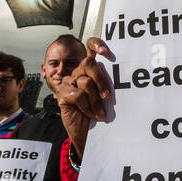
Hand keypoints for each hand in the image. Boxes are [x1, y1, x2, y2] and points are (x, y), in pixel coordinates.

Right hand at [56, 38, 113, 153]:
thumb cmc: (99, 115)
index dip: (97, 45)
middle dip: (101, 79)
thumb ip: (108, 84)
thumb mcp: (107, 98)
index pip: (90, 48)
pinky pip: (77, 95)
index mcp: (90, 71)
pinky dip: (87, 106)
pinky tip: (92, 114)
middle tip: (108, 96)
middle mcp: (78, 73)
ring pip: (85, 81)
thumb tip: (119, 76)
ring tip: (101, 112)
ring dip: (95, 99)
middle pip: (89, 63)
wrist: (87, 136)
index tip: (106, 52)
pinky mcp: (61, 95)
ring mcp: (69, 83)